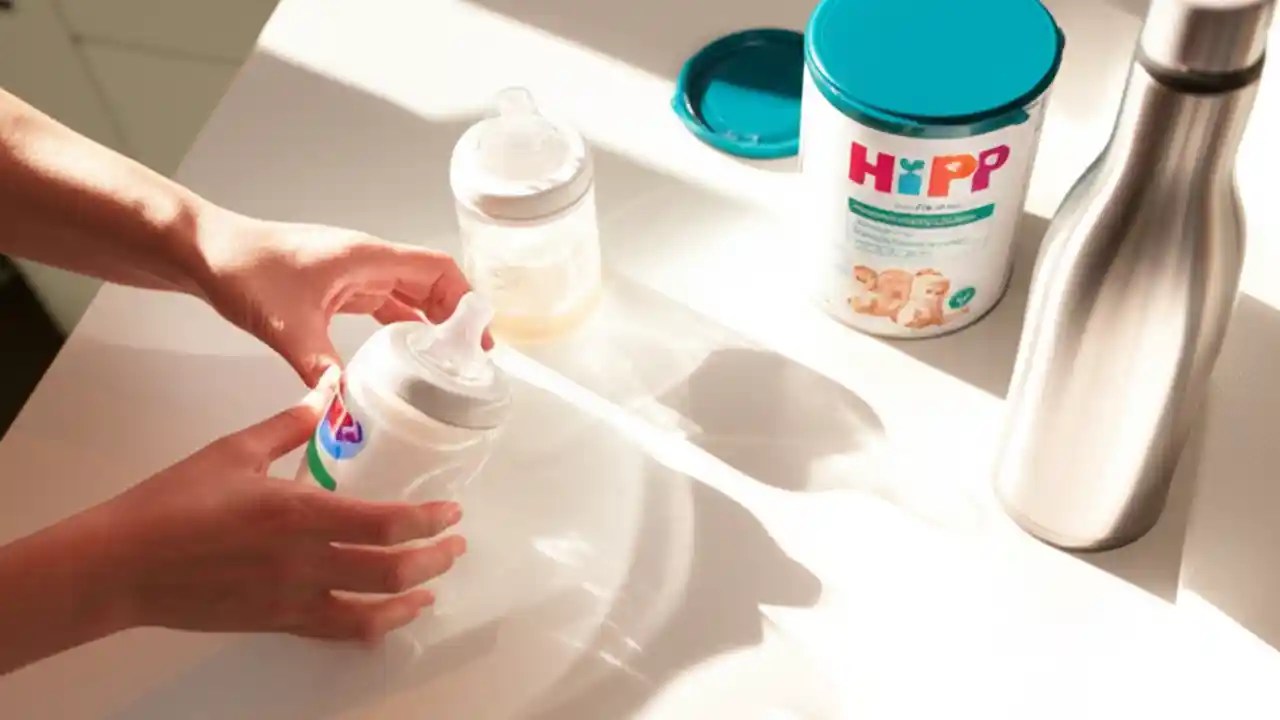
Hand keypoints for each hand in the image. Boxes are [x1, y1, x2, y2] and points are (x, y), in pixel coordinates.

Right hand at [105, 382, 466, 640]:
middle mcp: (305, 562)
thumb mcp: (234, 450)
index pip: (386, 522)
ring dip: (412, 599)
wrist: (122, 565)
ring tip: (433, 587)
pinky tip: (386, 617)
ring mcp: (292, 598)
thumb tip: (326, 394)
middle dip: (435, 560)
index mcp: (299, 513)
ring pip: (371, 611)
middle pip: (391, 571)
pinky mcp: (276, 621)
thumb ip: (289, 425)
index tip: (452, 512)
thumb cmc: (174, 502)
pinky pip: (336, 631)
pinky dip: (371, 625)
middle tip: (456, 546)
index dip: (429, 520)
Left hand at [195, 210, 489, 386]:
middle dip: (455, 317)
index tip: (478, 336)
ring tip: (445, 360)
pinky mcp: (336, 286)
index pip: (438, 270)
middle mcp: (367, 261)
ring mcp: (352, 273)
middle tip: (468, 358)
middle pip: (430, 282)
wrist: (205, 252)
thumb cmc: (244, 269)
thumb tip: (345, 407)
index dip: (465, 300)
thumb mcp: (286, 324)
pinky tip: (402, 353)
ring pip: (408, 292)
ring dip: (430, 321)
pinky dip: (400, 324)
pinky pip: (383, 302)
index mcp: (368, 258)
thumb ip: (320, 366)